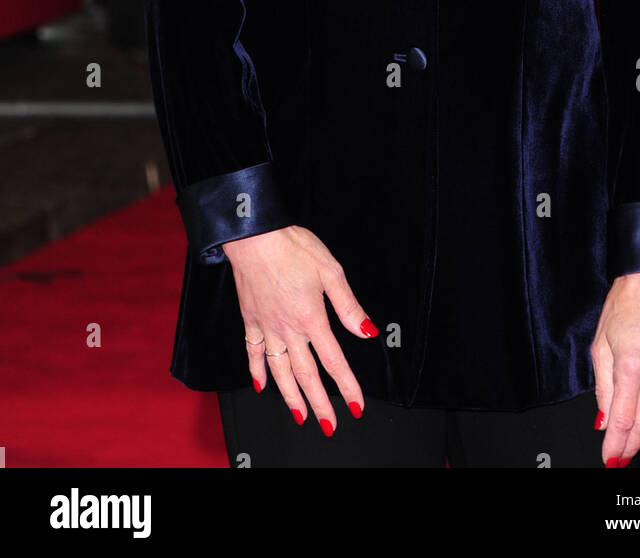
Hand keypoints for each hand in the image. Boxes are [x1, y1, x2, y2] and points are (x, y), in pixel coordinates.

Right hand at [222, 225, 377, 433]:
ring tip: (301, 416)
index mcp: (311, 318)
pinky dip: (257, 371)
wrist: (254, 236)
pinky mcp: (251, 319)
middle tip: (329, 425)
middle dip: (320, 403)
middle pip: (307, 375)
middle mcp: (289, 329)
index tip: (356, 405)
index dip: (347, 386)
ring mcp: (267, 327)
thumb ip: (348, 306)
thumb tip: (366, 332)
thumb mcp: (330, 271)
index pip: (334, 361)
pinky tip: (262, 386)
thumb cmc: (293, 247)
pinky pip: (253, 352)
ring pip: (280, 371)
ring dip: (291, 397)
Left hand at [590, 265, 639, 465]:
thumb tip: (603, 417)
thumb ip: (602, 385)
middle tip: (619, 458)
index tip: (608, 457)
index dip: (615, 443)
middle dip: (631, 446)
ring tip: (633, 445)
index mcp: (630, 367)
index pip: (623, 419)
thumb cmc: (624, 303)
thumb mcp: (601, 343)